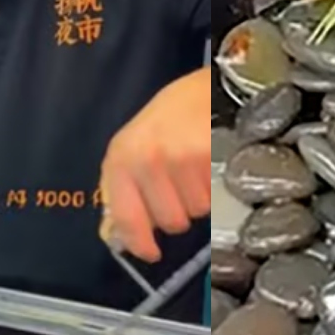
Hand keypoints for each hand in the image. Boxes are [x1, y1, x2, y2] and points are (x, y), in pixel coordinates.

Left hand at [100, 68, 210, 261]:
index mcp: (121, 157)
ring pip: (195, 212)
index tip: (150, 252)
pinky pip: (215, 197)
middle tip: (186, 184)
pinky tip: (216, 164)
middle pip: (168, 221)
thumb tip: (115, 233)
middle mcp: (146, 158)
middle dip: (180, 211)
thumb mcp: (139, 142)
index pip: (124, 217)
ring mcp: (179, 158)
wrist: (219, 81)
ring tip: (202, 169)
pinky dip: (218, 188)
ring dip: (201, 198)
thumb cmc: (178, 111)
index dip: (138, 241)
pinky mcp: (209, 158)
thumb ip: (126, 187)